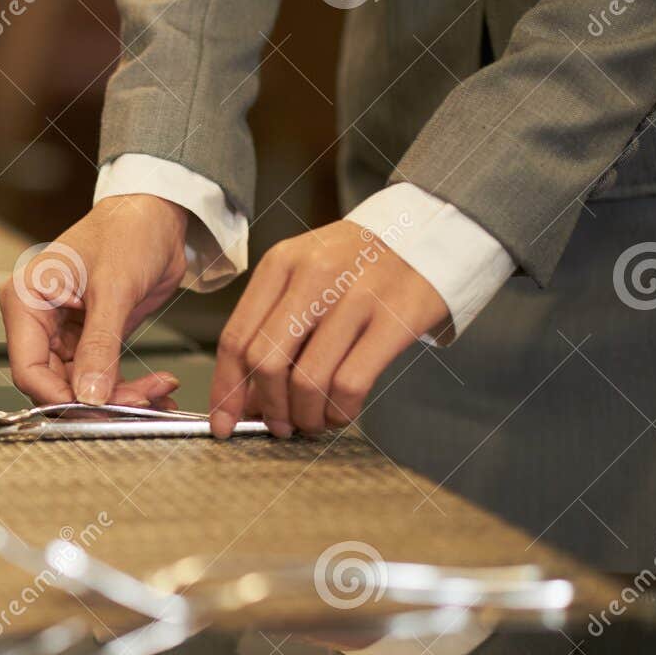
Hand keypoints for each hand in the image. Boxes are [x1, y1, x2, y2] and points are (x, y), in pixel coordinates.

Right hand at [0, 195, 187, 406]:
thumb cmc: (126, 230)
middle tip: (140, 402)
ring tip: (158, 391)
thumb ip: (100, 347)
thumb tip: (90, 394)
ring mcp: (64, 333)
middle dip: (99, 398)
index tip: (95, 409)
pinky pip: (102, 377)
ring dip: (121, 397)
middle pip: (56, 384)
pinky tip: (157, 388)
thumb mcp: (113, 290)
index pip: (28, 368)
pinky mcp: (90, 340)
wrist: (157, 216)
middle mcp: (39, 320)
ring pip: (82, 387)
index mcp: (26, 301)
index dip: (59, 396)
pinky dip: (129, 388)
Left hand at [209, 220, 449, 438]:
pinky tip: (339, 413)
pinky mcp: (396, 318)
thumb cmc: (359, 261)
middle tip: (277, 426)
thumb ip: (274, 326)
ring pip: (307, 380)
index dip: (226, 389)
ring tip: (311, 422)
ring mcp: (357, 296)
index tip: (223, 422)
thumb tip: (248, 398)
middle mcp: (314, 275)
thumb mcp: (307, 273)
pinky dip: (339, 412)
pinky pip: (350, 384)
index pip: (236, 338)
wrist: (432, 228)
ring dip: (304, 416)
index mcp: (281, 263)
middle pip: (266, 362)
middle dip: (267, 407)